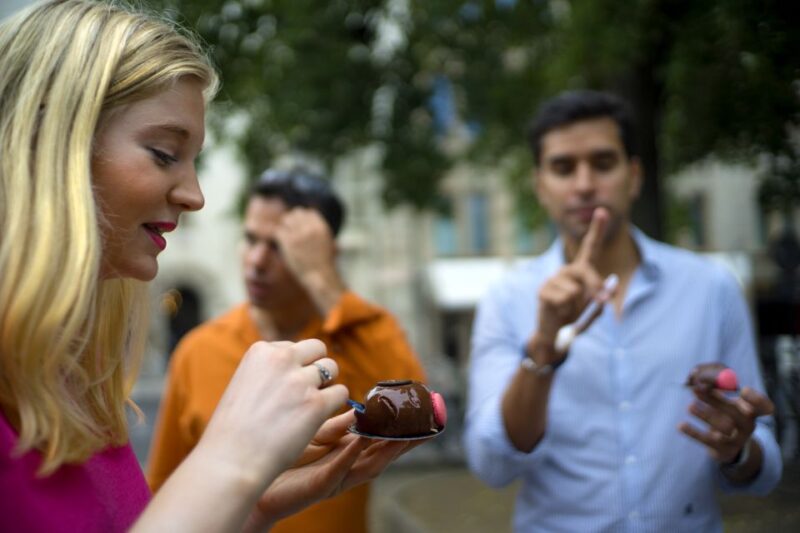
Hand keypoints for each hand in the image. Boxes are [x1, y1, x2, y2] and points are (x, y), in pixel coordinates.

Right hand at [196, 339, 348, 492]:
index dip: (294, 368)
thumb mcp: (244, 384)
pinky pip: (341, 393)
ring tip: (310, 407)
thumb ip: (269, 371)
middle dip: (316, 369)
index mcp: (261, 350)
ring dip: (327, 386)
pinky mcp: (316, 404)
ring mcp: (300, 380)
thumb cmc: (234, 431)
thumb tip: (296, 370)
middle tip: (305, 394)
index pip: (294, 347)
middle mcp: (282, 358)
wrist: (230, 461)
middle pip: (318, 349)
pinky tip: (319, 419)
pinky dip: (335, 405)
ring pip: (333, 368)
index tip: (284, 389)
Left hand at [245, 411, 412, 530]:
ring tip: (403, 435)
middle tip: (428, 427)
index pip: (382, 439)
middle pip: (384, 454)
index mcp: (348, 452)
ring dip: (386, 450)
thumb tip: (360, 407)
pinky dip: (349, 457)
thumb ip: (338, 423)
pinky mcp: (319, 487)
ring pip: (368, 465)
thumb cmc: (283, 456)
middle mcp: (347, 467)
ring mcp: (336, 478)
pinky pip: (337, 471)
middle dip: (407, 442)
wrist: (252, 478)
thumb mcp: (316, 434)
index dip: (403, 429)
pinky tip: (358, 442)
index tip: (423, 413)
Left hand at [275, 208, 338, 285]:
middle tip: (291, 231)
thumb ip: (322, 233)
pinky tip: (278, 241)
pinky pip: (278, 231)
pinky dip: (278, 236)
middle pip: (296, 213)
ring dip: (285, 227)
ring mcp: (299, 234)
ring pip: (286, 220)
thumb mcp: (329, 244)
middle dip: (293, 220)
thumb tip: (320, 227)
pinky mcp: (288, 242)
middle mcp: (310, 227)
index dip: (303, 218)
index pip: (309, 212)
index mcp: (321, 227)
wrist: (320, 276)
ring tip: (286, 237)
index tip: (300, 226)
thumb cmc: (325, 264)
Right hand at [530, 208, 610, 359]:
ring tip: (567, 311)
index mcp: (581, 271)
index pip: (590, 248)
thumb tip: (607, 291)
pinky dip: (565, 310)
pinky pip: (564, 298)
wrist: (555, 336)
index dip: (596, 230)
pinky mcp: (543, 291)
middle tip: (599, 303)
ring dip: (576, 305)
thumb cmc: (575, 319)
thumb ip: (601, 299)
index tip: (602, 211)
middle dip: (596, 288)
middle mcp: (566, 271)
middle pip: (586, 271)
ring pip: (575, 290)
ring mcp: (553, 279)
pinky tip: (558, 312)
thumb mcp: (593, 310)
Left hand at [679, 386, 773, 463]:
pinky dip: (694, 433)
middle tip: (696, 390)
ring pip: (723, 429)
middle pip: (737, 414)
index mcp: (752, 412)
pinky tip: (681, 425)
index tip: (743, 389)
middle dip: (716, 401)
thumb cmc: (724, 415)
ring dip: (706, 416)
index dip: (757, 399)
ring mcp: (737, 440)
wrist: (725, 446)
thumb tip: (697, 379)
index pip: (765, 407)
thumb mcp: (725, 403)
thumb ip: (715, 390)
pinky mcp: (723, 451)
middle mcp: (748, 426)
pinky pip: (708, 442)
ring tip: (690, 407)